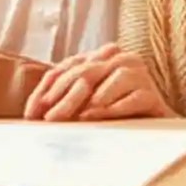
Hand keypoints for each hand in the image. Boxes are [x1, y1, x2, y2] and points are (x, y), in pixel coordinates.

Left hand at [23, 43, 173, 121]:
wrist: (155, 129)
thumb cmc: (114, 113)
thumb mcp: (85, 102)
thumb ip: (65, 98)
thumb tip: (34, 112)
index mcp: (102, 56)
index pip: (69, 67)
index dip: (47, 89)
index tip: (31, 114)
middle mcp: (121, 59)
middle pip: (87, 73)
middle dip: (64, 97)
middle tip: (49, 118)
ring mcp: (140, 74)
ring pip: (114, 78)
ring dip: (91, 99)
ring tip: (75, 117)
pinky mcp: (153, 94)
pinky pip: (134, 97)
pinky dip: (114, 107)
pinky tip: (98, 116)